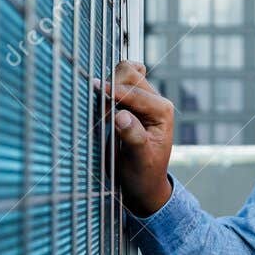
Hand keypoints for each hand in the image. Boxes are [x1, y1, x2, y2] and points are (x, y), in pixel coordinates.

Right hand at [100, 59, 174, 217]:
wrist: (145, 181)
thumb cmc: (144, 173)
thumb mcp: (140, 161)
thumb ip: (133, 138)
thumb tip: (121, 116)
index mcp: (162, 111)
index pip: (134, 92)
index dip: (112, 91)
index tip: (92, 88)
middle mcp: (156, 100)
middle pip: (130, 74)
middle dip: (111, 87)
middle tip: (102, 113)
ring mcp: (144, 98)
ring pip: (124, 72)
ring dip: (110, 85)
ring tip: (104, 111)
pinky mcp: (133, 100)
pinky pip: (121, 79)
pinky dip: (111, 85)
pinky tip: (106, 102)